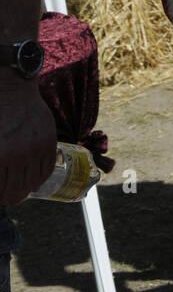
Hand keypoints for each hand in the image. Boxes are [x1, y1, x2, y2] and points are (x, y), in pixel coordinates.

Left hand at [0, 73, 57, 204]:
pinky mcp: (49, 141)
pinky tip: (35, 181)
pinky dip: (42, 179)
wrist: (13, 91)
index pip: (0, 189)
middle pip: (16, 190)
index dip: (0, 198)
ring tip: (22, 193)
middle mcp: (18, 155)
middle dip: (11, 198)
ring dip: (26, 191)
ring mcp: (35, 148)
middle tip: (10, 200)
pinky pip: (47, 168)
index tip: (0, 199)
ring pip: (33, 182)